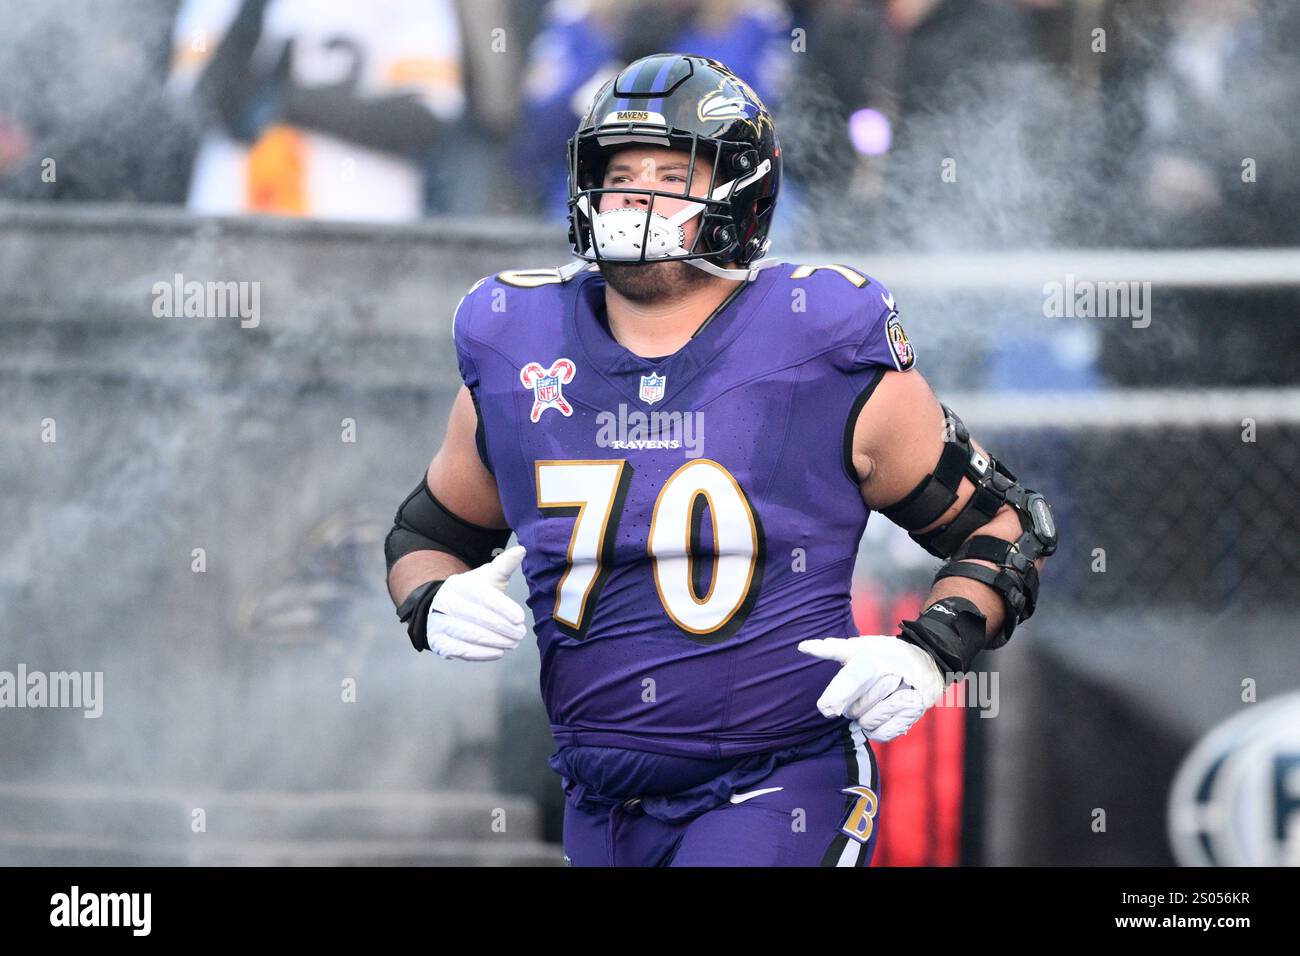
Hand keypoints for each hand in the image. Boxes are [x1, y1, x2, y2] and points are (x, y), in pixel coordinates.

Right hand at [427, 546, 527, 660]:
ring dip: (495, 641)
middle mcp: (445, 602)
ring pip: (470, 635)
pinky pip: (461, 650)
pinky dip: (482, 654)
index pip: (483, 596)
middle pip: (477, 617)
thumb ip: (504, 566)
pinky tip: (498, 652)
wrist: (444, 610)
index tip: (520, 619)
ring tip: (513, 644)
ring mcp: (438, 623)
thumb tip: (522, 550)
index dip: (504, 608)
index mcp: (459, 584)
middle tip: (520, 634)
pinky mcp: (438, 642)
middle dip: (503, 627)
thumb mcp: (487, 578)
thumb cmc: (473, 594)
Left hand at [797, 635, 945, 741]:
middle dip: (852, 706)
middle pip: (857, 707)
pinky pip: (884, 734)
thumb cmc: (887, 655)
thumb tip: (802, 647)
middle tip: (863, 695)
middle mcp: (893, 676)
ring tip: (874, 703)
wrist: (930, 660)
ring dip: (864, 718)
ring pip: (869, 722)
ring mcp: (907, 696)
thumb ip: (832, 649)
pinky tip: (882, 716)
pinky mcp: (915, 712)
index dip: (838, 694)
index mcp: (876, 658)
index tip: (825, 710)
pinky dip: (877, 730)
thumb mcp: (861, 647)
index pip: (854, 678)